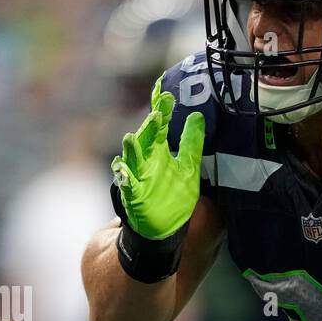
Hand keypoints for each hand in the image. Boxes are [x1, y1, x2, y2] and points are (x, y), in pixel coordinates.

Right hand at [111, 78, 204, 240]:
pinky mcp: (134, 195)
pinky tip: (123, 171)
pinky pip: (127, 185)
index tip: (165, 92)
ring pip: (132, 159)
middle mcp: (147, 160)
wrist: (161, 228)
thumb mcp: (188, 168)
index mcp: (159, 151)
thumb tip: (198, 116)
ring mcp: (138, 176)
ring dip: (132, 149)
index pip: (160, 125)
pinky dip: (124, 178)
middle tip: (158, 113)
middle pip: (146, 138)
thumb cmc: (173, 197)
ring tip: (132, 138)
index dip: (161, 109)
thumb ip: (191, 143)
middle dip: (150, 127)